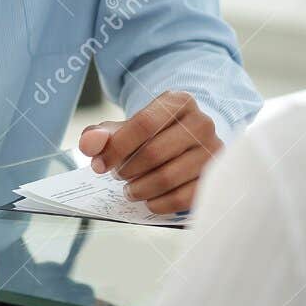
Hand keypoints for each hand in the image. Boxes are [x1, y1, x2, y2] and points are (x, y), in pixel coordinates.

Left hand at [76, 91, 222, 213]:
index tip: (99, 165)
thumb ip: (101, 135)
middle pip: (154, 153)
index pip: (143, 124)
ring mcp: (213, 151)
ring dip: (140, 189)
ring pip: (168, 178)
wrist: (185, 144)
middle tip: (119, 176)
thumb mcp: (124, 129)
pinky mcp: (216, 179)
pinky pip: (183, 198)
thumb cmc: (151, 136)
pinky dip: (159, 204)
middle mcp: (202, 123)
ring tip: (131, 189)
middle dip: (127, 170)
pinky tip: (149, 200)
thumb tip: (89, 144)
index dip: (116, 148)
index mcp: (178, 102)